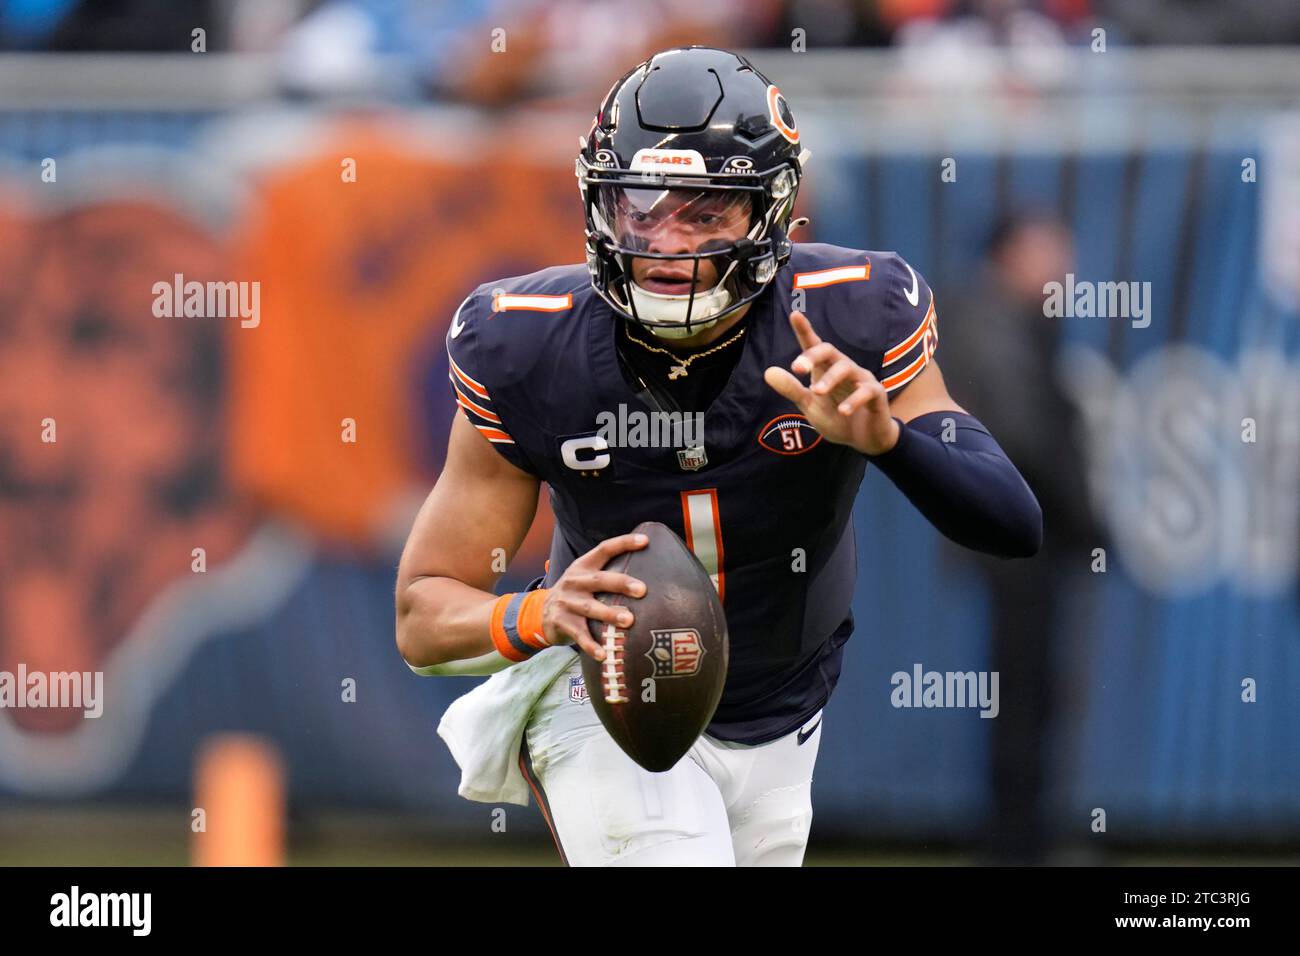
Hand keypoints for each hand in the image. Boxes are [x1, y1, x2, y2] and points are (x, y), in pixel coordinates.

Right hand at [542, 532, 647, 660]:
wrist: (540, 612)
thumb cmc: (576, 594)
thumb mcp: (585, 578)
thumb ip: (608, 574)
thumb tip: (648, 571)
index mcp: (584, 566)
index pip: (604, 549)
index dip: (624, 543)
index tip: (645, 541)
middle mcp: (574, 581)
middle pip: (599, 580)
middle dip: (621, 584)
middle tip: (642, 590)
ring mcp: (566, 602)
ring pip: (590, 608)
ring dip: (609, 614)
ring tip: (629, 621)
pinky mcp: (561, 622)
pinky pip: (579, 635)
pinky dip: (591, 645)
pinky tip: (604, 654)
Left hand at [763, 310, 899, 455]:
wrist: (864, 441)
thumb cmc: (836, 417)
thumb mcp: (810, 405)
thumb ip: (791, 389)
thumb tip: (767, 372)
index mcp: (825, 369)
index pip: (813, 346)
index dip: (804, 330)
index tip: (794, 315)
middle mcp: (843, 368)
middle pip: (829, 350)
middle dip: (812, 356)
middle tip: (797, 368)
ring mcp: (861, 379)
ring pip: (846, 368)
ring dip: (830, 379)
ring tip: (816, 392)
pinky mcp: (876, 394)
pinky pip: (866, 391)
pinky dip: (854, 400)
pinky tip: (843, 411)